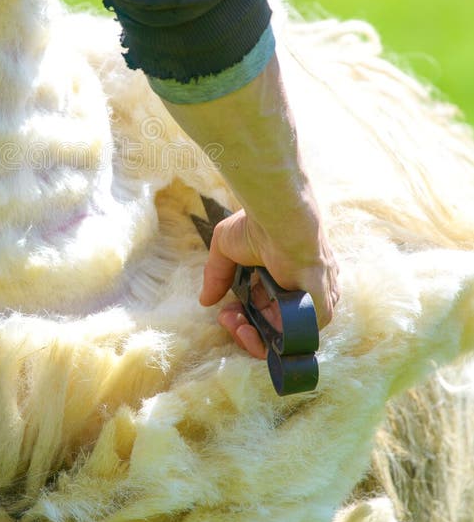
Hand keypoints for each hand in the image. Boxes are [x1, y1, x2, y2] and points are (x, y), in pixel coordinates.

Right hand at [159, 54, 339, 357]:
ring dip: (272, 335)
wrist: (271, 186)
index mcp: (285, 262)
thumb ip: (213, 270)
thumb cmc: (251, 203)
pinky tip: (273, 331)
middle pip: (288, 316)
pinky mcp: (321, 280)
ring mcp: (316, 277)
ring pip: (302, 324)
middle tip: (233, 332)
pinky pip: (318, 319)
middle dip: (258, 331)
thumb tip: (200, 298)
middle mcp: (304, 271)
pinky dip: (299, 330)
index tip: (225, 316)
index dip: (250, 314)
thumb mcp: (224, 244)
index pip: (274, 298)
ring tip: (244, 334)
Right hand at [200, 204, 337, 359]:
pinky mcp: (318, 310)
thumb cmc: (256, 226)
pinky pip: (296, 338)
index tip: (224, 312)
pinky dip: (270, 341)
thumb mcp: (226, 247)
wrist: (278, 220)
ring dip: (252, 338)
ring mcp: (311, 303)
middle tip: (227, 320)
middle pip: (270, 326)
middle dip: (242, 328)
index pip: (262, 308)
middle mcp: (300, 292)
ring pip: (281, 336)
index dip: (240, 315)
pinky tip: (250, 329)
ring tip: (237, 325)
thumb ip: (217, 275)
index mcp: (284, 275)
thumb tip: (205, 300)